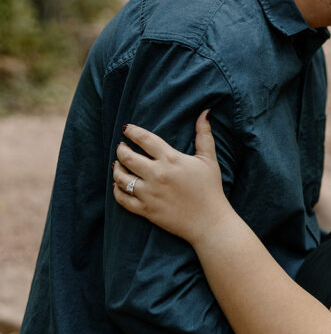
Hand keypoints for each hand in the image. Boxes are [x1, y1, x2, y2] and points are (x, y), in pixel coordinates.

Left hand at [112, 112, 227, 245]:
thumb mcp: (209, 159)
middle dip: (121, 149)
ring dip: (116, 168)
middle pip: (127, 157)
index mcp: (170, 159)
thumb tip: (205, 112)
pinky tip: (117, 185)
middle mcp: (156, 174)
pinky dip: (116, 190)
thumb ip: (204, 134)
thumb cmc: (210, 188)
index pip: (145, 139)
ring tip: (117, 164)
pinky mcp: (145, 210)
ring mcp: (149, 193)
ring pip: (121, 177)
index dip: (132, 132)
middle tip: (121, 147)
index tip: (126, 129)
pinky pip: (122, 199)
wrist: (209, 222)